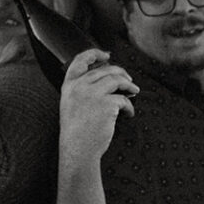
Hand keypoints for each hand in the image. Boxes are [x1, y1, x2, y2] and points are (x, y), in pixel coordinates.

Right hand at [58, 49, 138, 164]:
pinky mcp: (107, 104)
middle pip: (105, 69)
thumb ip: (82, 90)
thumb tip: (106, 79)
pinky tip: (129, 113)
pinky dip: (129, 106)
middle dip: (121, 73)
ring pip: (117, 80)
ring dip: (129, 85)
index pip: (80, 60)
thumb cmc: (76, 131)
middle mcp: (80, 86)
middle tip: (129, 81)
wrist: (77, 149)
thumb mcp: (71, 105)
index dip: (95, 53)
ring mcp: (93, 94)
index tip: (106, 54)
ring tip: (135, 92)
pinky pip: (124, 99)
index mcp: (69, 85)